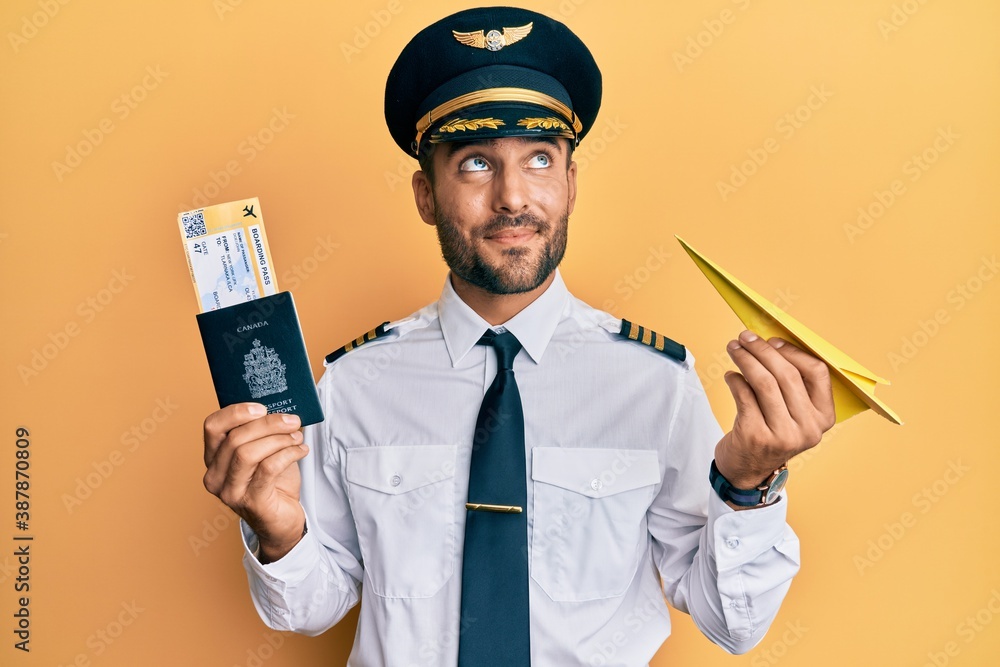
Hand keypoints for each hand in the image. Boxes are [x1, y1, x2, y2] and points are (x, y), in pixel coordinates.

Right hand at [203, 403, 308, 561]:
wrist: (283, 521)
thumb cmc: (272, 483)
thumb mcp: (263, 452)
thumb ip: (261, 432)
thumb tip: (279, 407)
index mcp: (213, 459)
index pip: (212, 427)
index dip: (236, 412)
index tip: (262, 407)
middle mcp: (215, 476)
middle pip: (235, 438)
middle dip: (268, 424)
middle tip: (292, 420)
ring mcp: (230, 492)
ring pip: (248, 453)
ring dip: (278, 439)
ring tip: (297, 436)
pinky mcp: (251, 502)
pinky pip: (268, 468)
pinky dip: (288, 454)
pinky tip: (301, 450)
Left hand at [715, 330, 835, 490]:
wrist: (748, 471)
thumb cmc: (770, 433)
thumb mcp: (793, 414)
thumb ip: (791, 385)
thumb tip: (770, 344)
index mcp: (824, 418)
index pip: (817, 372)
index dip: (793, 352)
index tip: (772, 342)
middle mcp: (807, 428)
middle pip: (786, 374)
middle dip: (762, 350)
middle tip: (745, 338)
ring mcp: (782, 434)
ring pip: (764, 382)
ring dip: (746, 359)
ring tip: (734, 349)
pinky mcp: (756, 436)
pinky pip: (744, 395)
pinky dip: (735, 379)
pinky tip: (730, 375)